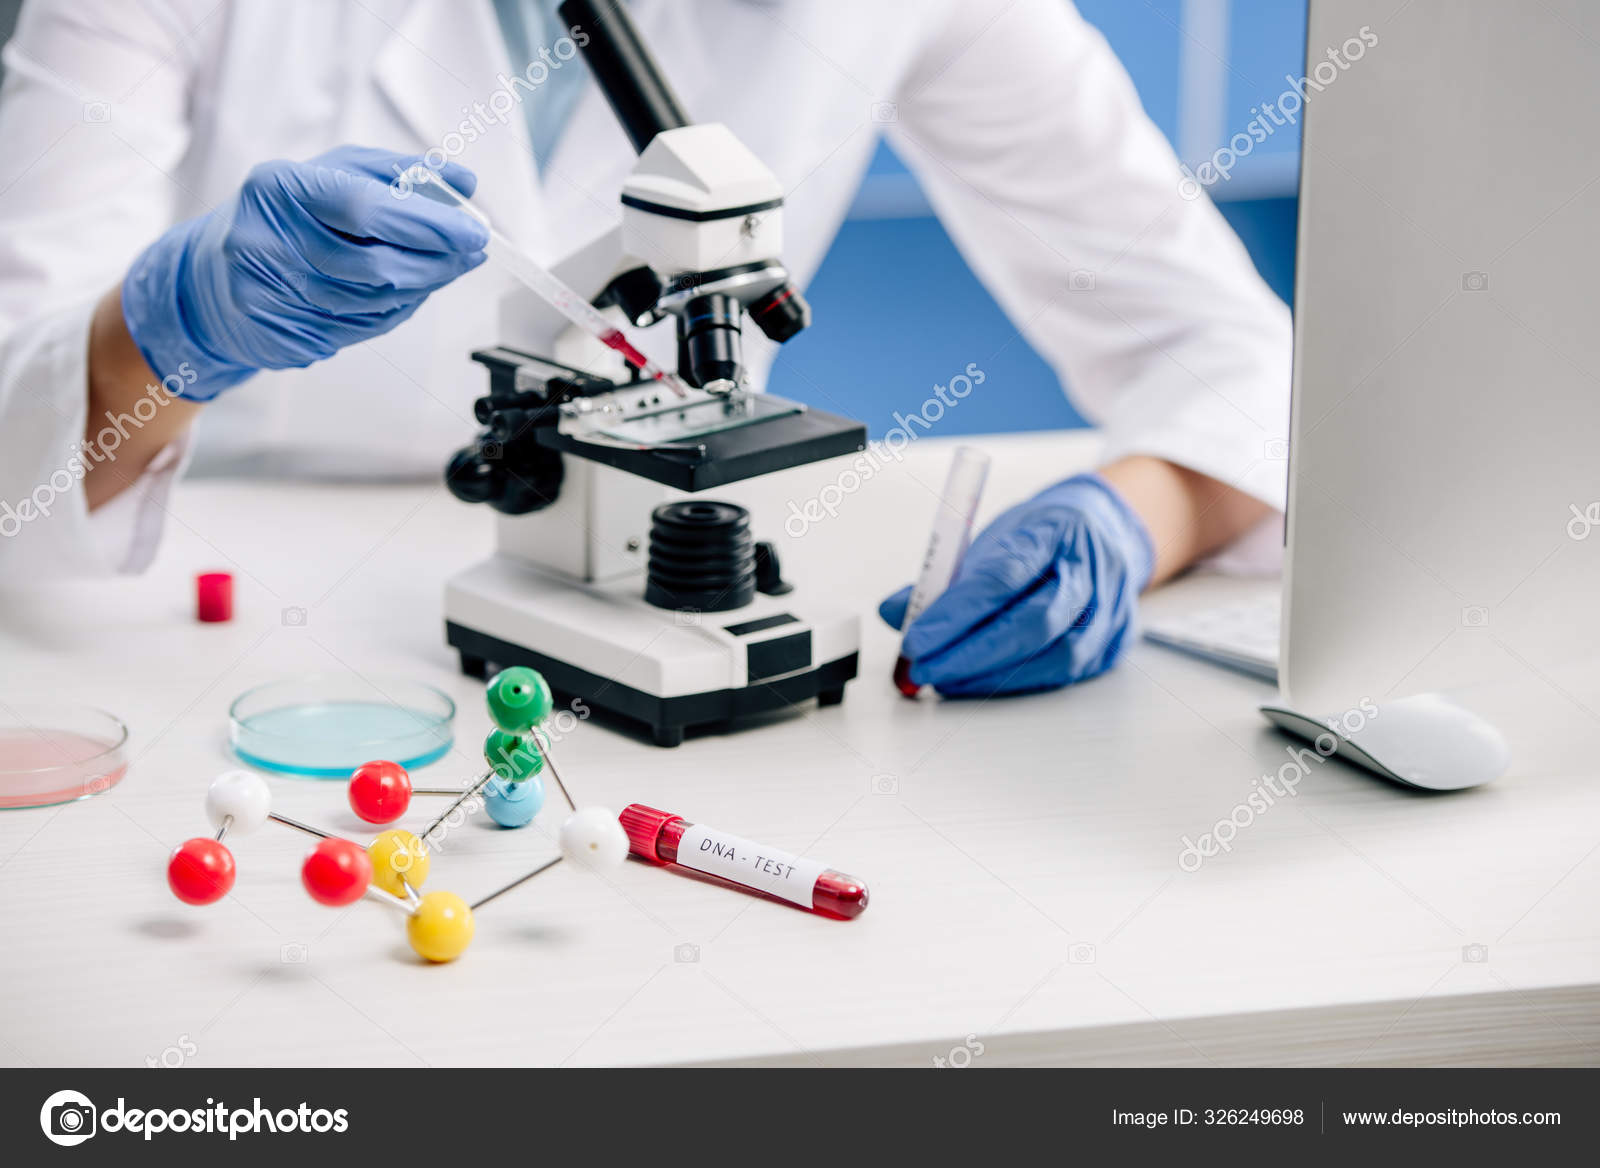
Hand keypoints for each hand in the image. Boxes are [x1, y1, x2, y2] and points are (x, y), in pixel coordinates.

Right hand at [121, 145, 488, 400]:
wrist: (210, 277)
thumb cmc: (282, 215)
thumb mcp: (329, 173)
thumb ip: (398, 174)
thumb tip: (464, 185)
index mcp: (280, 187)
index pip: (367, 208)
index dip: (429, 225)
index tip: (473, 232)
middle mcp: (266, 241)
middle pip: (376, 266)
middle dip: (437, 263)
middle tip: (470, 254)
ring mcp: (268, 295)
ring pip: (373, 304)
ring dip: (421, 289)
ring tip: (439, 270)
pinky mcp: (279, 335)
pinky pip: (360, 330)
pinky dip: (393, 312)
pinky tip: (402, 294)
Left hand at [879, 473, 1153, 696]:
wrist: (1106, 532)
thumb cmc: (1040, 537)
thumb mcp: (990, 538)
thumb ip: (941, 577)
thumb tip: (893, 613)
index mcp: (1053, 532)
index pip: (1001, 577)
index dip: (955, 613)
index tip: (914, 638)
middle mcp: (1089, 572)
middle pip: (1032, 623)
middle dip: (971, 655)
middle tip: (924, 668)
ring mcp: (1108, 610)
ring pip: (1056, 656)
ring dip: (993, 676)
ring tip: (946, 679)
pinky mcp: (1113, 644)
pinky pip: (1066, 674)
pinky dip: (1019, 683)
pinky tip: (982, 682)